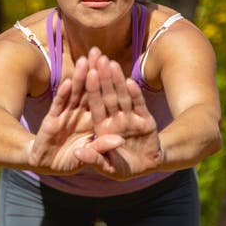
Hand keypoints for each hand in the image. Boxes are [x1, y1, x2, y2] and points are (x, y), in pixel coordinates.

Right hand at [28, 56, 122, 174]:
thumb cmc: (69, 160)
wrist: (46, 165)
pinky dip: (63, 95)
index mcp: (92, 121)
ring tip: (84, 61)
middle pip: (88, 90)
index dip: (107, 83)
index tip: (114, 66)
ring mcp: (65, 115)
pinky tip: (68, 83)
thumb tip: (120, 141)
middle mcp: (79, 114)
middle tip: (98, 52)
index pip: (101, 99)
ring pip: (74, 93)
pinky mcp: (51, 120)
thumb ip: (102, 148)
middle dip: (93, 71)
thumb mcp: (89, 156)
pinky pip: (58, 105)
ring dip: (78, 77)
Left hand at [74, 50, 163, 179]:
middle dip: (103, 77)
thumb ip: (93, 158)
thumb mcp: (108, 167)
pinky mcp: (145, 119)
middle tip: (97, 57)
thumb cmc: (124, 168)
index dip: (91, 90)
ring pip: (122, 96)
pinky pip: (139, 105)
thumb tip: (77, 153)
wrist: (148, 167)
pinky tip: (129, 82)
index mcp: (102, 127)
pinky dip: (135, 95)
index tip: (87, 74)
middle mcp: (115, 119)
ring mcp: (130, 117)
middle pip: (107, 96)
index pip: (95, 106)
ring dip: (117, 80)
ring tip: (111, 63)